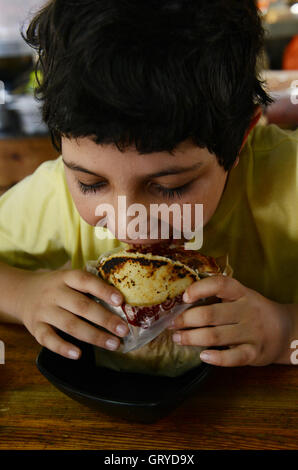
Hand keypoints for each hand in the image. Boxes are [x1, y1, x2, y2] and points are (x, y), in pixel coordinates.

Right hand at [15, 269, 128, 359]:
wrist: (20, 292)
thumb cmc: (56, 287)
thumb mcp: (68, 278)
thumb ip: (88, 285)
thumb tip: (122, 299)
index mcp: (66, 278)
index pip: (85, 281)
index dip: (103, 290)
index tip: (120, 301)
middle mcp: (54, 293)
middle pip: (81, 306)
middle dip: (105, 319)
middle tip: (123, 330)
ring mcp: (44, 311)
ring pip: (69, 324)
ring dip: (93, 336)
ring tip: (113, 344)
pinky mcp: (35, 328)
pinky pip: (48, 339)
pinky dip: (63, 348)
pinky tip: (78, 354)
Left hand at [169, 275, 290, 366]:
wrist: (285, 331)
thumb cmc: (252, 312)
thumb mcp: (241, 297)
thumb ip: (218, 297)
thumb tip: (182, 301)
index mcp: (241, 293)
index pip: (220, 284)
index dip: (200, 288)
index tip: (184, 296)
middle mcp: (246, 311)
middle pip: (210, 314)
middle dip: (186, 320)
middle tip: (171, 324)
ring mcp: (251, 332)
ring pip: (216, 336)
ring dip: (192, 338)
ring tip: (178, 338)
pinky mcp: (254, 353)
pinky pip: (233, 357)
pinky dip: (216, 358)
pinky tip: (203, 356)